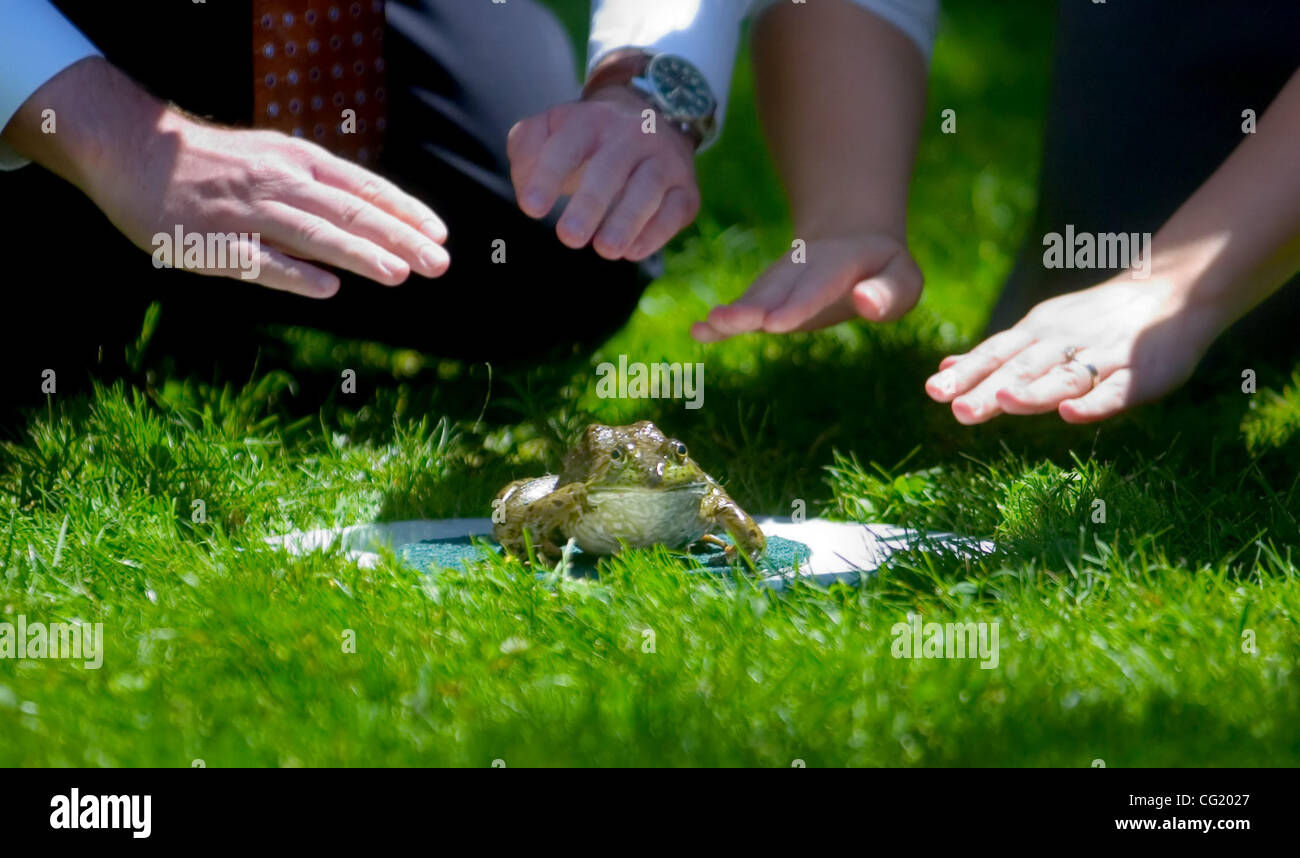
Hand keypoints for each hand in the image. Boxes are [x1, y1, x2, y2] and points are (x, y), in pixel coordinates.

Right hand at [4, 59, 449, 297]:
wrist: (138, 152)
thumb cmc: (220, 166)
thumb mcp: (278, 160)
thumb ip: (323, 191)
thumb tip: (378, 223)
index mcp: (299, 162)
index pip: (364, 187)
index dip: (406, 212)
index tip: (441, 236)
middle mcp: (280, 182)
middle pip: (349, 211)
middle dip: (399, 238)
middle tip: (439, 263)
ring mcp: (247, 211)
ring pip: (312, 233)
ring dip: (358, 254)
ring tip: (398, 274)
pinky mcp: (213, 241)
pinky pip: (259, 261)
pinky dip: (294, 274)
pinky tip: (326, 289)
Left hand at [508, 86, 699, 260]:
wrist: (653, 118)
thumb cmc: (588, 139)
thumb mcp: (552, 129)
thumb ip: (526, 149)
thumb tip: (527, 190)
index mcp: (591, 120)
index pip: (567, 146)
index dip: (548, 175)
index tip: (531, 208)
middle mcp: (632, 135)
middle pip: (610, 168)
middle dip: (590, 204)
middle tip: (569, 237)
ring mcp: (664, 160)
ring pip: (648, 188)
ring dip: (626, 221)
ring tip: (604, 249)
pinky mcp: (686, 189)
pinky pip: (675, 210)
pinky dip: (656, 233)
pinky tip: (632, 251)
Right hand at [692, 233, 921, 341]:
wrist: (850, 241)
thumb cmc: (884, 271)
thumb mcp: (904, 279)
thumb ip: (890, 294)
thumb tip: (865, 303)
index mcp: (838, 263)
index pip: (816, 285)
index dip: (796, 303)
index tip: (774, 323)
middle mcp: (800, 270)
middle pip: (775, 290)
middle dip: (753, 308)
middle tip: (729, 323)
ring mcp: (779, 283)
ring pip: (755, 298)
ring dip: (732, 314)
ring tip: (706, 327)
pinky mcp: (765, 299)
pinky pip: (744, 308)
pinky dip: (722, 322)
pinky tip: (698, 332)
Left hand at [925, 278, 1223, 423]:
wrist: (1174, 291)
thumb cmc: (1096, 320)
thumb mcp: (1041, 329)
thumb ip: (998, 354)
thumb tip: (945, 370)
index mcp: (1039, 334)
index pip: (997, 353)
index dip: (967, 373)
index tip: (932, 392)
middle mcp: (1066, 343)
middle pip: (1024, 368)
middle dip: (989, 388)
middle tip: (957, 409)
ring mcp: (1104, 357)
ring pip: (1065, 377)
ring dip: (1035, 391)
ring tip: (1005, 402)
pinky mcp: (1141, 374)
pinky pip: (1116, 391)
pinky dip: (1094, 404)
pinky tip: (1071, 416)